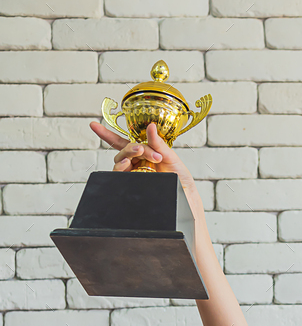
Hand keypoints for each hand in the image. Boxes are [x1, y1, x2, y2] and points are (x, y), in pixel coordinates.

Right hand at [89, 120, 203, 217]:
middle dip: (131, 147)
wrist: (185, 200)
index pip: (124, 142)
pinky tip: (127, 165)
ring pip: (120, 162)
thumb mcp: (172, 158)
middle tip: (141, 149)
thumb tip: (150, 125)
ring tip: (137, 155)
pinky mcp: (132, 184)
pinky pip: (120, 175)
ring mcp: (133, 174)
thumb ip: (159, 143)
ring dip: (126, 155)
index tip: (93, 125)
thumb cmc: (181, 180)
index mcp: (145, 154)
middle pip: (123, 151)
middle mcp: (136, 164)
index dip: (107, 134)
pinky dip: (121, 168)